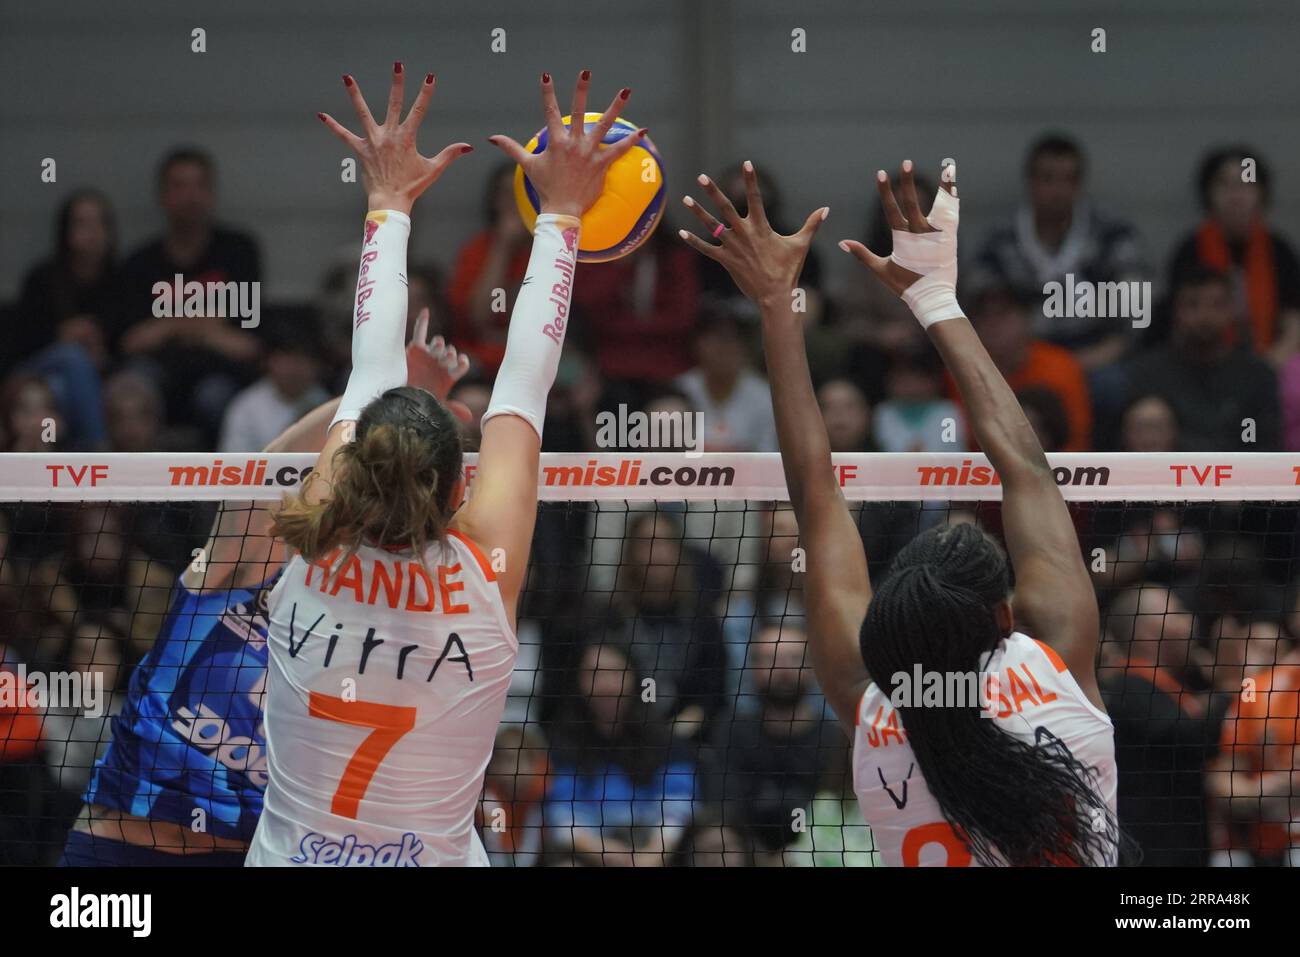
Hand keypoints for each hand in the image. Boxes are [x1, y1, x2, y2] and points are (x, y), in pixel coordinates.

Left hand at [319, 63, 472, 213]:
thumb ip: (450, 155)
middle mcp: (389, 135)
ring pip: (363, 113)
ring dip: (355, 94)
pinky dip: (333, 126)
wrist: (391, 201)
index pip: (419, 110)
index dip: (426, 93)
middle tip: (398, 65)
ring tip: (347, 77)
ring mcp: (373, 141)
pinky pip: (344, 136)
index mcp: (407, 138)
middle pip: (394, 103)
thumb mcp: (433, 169)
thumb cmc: (413, 186)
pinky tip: (321, 115)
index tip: (430, 76)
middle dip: (397, 83)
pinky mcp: (360, 150)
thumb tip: (469, 146)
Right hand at [406, 308, 472, 423]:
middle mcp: (440, 362)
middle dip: (449, 355)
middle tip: (447, 359)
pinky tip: (426, 311)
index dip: (462, 363)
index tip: (461, 362)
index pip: (460, 365)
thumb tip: (470, 417)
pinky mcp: (415, 348)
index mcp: (449, 374)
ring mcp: (429, 354)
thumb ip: (453, 409)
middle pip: (449, 353)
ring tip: (438, 348)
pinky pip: (419, 332)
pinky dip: (422, 321)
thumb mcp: (436, 405)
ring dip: (439, 344)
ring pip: (438, 343)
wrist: (397, 396)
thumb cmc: (419, 401)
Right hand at [488, 71, 645, 218]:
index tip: (547, 75)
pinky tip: (643, 130)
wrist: (562, 210)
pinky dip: (632, 140)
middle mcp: (573, 144)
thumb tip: (491, 138)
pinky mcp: (601, 165)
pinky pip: (619, 150)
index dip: (548, 92)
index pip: (550, 111)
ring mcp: (589, 153)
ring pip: (605, 125)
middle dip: (581, 91)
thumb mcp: (528, 165)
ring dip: (616, 107)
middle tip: (585, 72)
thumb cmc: (545, 187)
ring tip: (626, 90)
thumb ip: (512, 148)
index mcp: (555, 141)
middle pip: (578, 112)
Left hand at [678, 161, 826, 308]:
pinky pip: (706, 249)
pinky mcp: (725, 260)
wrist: (775, 295)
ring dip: (698, 212)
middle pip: (725, 207)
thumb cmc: (788, 269)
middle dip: (713, 191)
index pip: (755, 197)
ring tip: (686, 199)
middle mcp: (744, 233)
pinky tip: (681, 232)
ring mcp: (732, 246)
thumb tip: (826, 209)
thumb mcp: (801, 244)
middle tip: (702, 177)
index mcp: (761, 226)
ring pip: (711, 225)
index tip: (746, 164)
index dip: (751, 180)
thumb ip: (812, 224)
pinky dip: (693, 241)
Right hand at [839, 161, 960, 325]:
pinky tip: (954, 186)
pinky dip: (952, 199)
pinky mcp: (950, 237)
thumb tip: (842, 242)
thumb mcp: (880, 270)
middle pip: (912, 202)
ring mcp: (937, 234)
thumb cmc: (905, 285)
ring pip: (940, 204)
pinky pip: (952, 214)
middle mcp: (920, 233)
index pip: (891, 209)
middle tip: (906, 162)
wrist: (932, 297)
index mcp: (902, 239)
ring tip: (948, 166)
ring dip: (943, 185)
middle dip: (908, 182)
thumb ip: (861, 254)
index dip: (885, 191)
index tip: (881, 173)